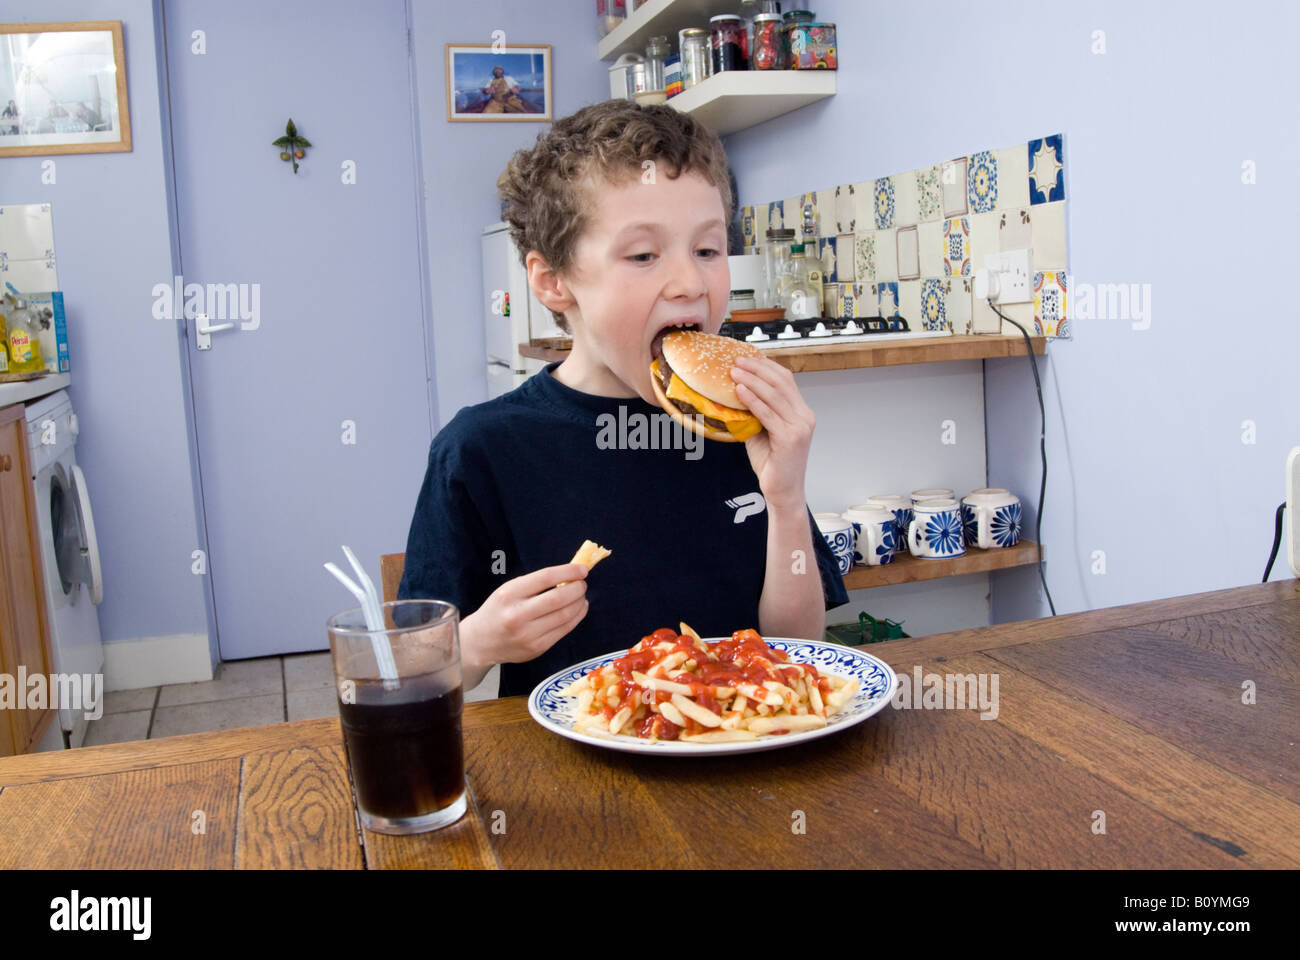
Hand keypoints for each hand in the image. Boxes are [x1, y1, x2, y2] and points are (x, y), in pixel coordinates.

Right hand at [460, 563, 588, 685]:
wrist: (480, 642)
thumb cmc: (498, 610)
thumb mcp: (509, 590)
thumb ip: (536, 583)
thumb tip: (570, 575)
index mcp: (509, 594)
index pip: (545, 578)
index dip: (568, 572)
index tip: (582, 570)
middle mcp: (517, 615)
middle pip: (558, 598)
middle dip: (577, 588)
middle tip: (582, 584)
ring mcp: (528, 634)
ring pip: (565, 615)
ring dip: (580, 602)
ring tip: (581, 596)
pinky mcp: (537, 648)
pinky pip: (564, 630)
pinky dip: (577, 617)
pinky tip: (578, 609)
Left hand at [730, 355, 814, 508]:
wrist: (783, 492)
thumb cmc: (772, 463)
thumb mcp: (763, 431)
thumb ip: (756, 412)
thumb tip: (734, 393)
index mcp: (801, 412)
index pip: (785, 380)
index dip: (766, 366)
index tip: (746, 357)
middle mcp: (805, 416)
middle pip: (781, 382)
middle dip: (757, 368)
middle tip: (736, 361)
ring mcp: (799, 427)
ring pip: (774, 395)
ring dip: (752, 380)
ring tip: (733, 372)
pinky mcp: (790, 439)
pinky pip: (768, 414)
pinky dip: (753, 400)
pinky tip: (739, 392)